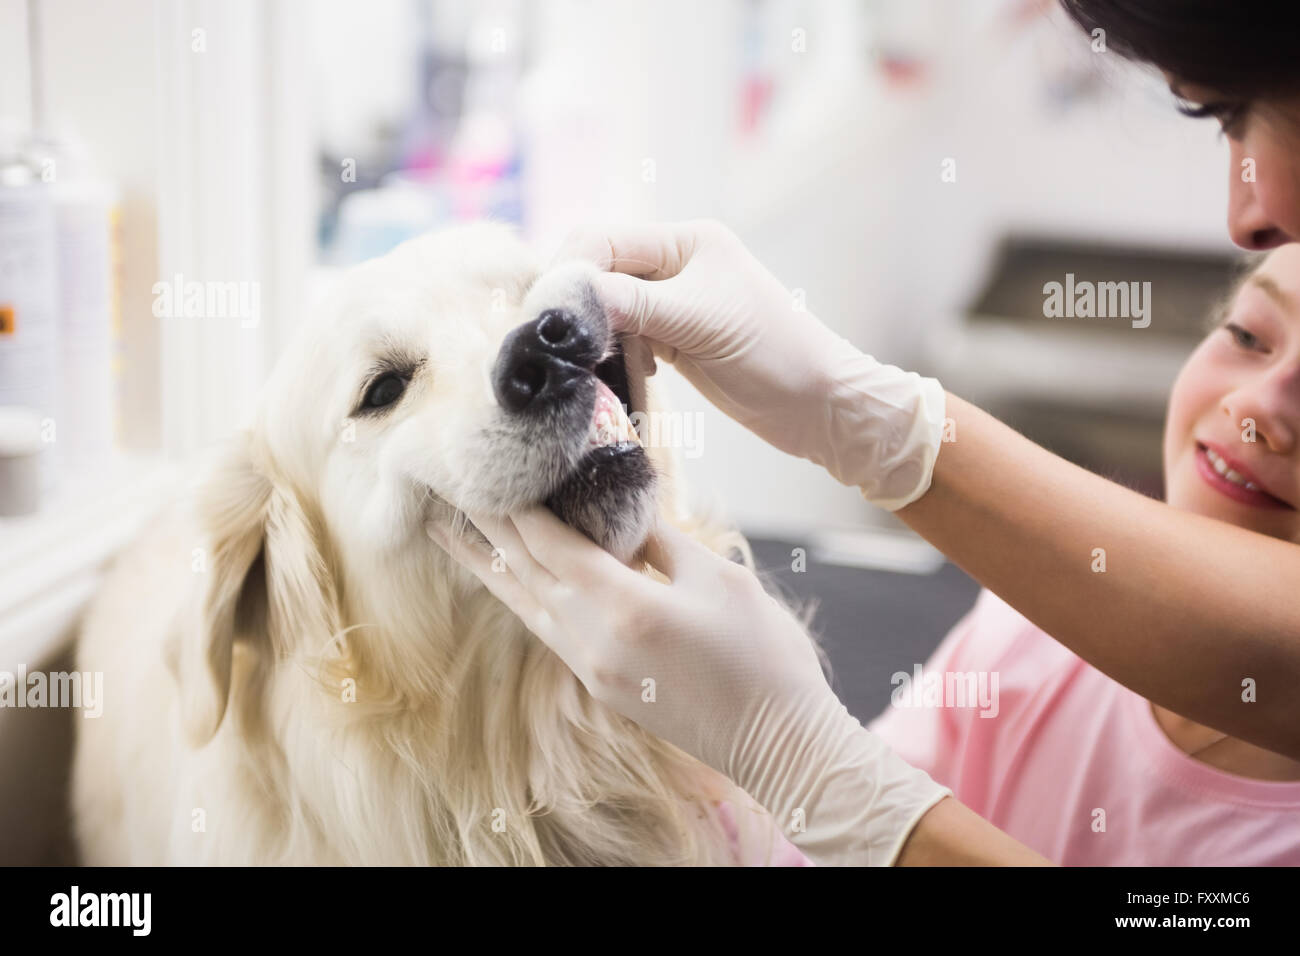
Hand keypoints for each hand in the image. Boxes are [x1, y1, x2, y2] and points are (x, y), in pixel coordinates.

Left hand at [426, 504, 951, 864]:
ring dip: (488, 564)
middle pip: (523, 570)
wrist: (778, 739)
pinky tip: (511, 580)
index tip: (484, 467)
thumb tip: (625, 503)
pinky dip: (520, 595)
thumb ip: (662, 537)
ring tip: (451, 534)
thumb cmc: (762, 654)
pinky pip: (544, 629)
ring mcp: (591, 667)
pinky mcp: (599, 685)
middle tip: (448, 487)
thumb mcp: (717, 577)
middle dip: (485, 526)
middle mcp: (591, 639)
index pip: (548, 542)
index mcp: (622, 605)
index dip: (513, 503)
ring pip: (523, 604)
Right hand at [554, 219, 946, 510]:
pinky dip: (609, 354)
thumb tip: (566, 298)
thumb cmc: (774, 355)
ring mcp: (673, 304)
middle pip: (598, 270)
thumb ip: (632, 305)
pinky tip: (612, 375)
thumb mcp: (698, 322)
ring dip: (590, 333)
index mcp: (686, 241)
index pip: (603, 240)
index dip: (568, 271)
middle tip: (550, 343)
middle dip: (573, 303)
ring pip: (606, 306)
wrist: (818, 407)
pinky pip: (622, 337)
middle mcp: (675, 265)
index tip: (545, 314)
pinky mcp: (673, 340)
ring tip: (578, 363)